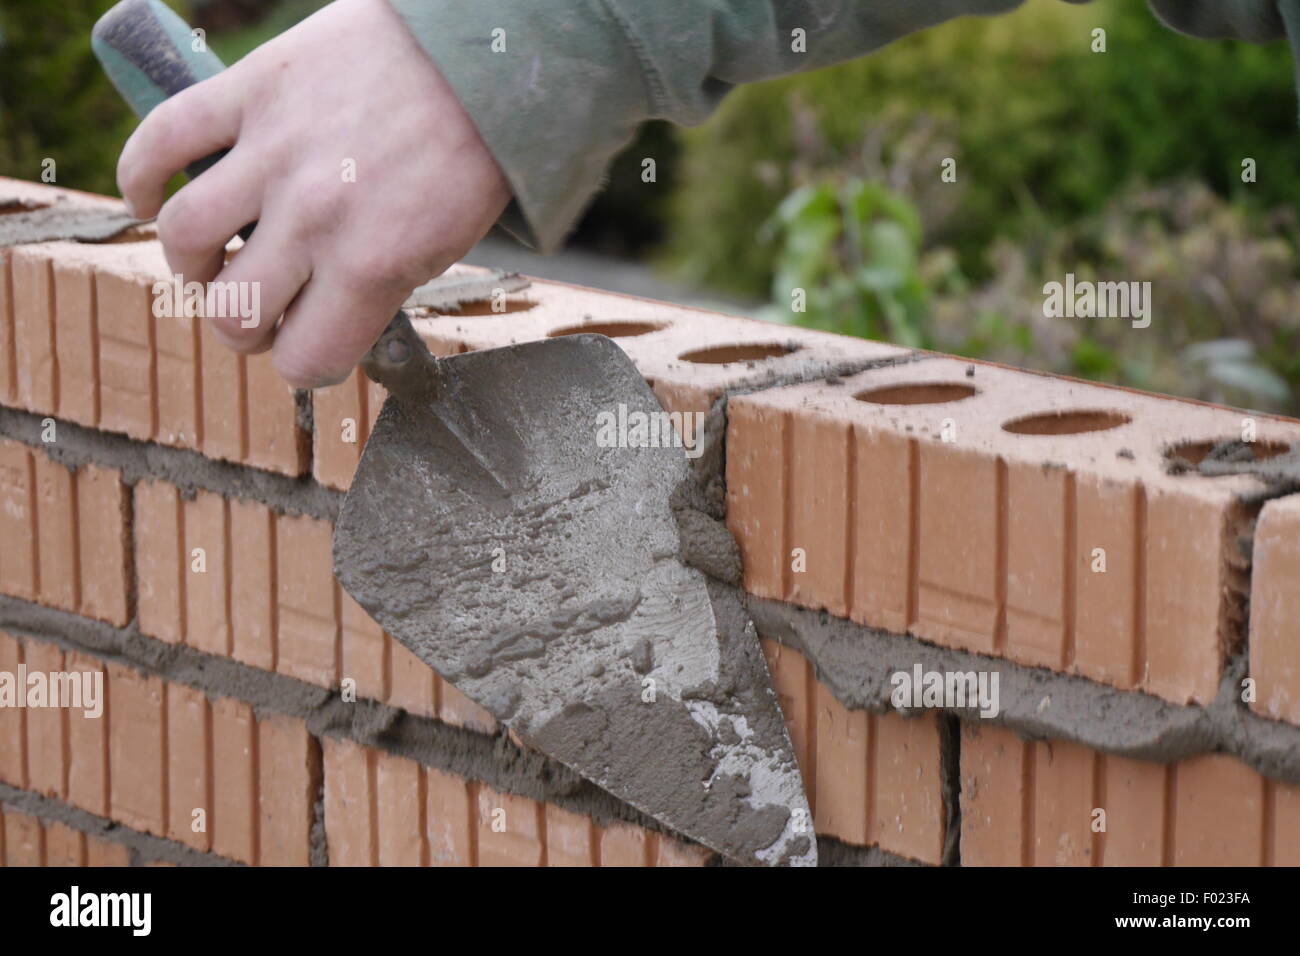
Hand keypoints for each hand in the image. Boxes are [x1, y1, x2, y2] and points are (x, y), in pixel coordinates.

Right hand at [117, 0, 510, 387]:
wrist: (477, 55)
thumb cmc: (469, 155)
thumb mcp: (442, 248)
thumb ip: (376, 288)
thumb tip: (318, 318)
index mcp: (371, 266)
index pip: (303, 359)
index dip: (302, 363)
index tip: (307, 345)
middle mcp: (314, 218)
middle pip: (234, 312)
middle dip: (243, 326)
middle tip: (259, 306)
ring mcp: (276, 153)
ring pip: (185, 237)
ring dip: (192, 263)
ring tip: (211, 258)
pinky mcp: (251, 90)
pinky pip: (163, 140)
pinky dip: (139, 177)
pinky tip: (147, 198)